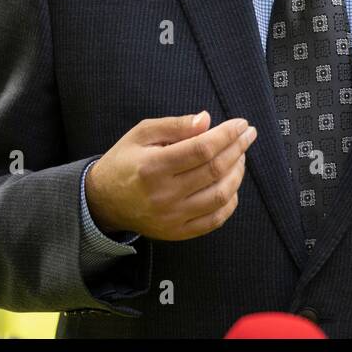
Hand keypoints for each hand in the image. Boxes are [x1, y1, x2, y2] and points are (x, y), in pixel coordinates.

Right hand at [85, 112, 257, 240]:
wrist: (104, 201)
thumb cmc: (124, 162)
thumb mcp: (141, 134)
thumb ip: (174, 125)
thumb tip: (206, 120)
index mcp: (153, 167)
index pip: (202, 149)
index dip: (227, 135)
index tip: (240, 124)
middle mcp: (164, 195)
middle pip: (215, 170)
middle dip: (238, 149)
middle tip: (247, 135)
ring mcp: (172, 217)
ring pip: (220, 195)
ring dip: (238, 173)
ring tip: (239, 156)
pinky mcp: (178, 232)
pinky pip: (215, 219)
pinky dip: (230, 201)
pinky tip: (231, 183)